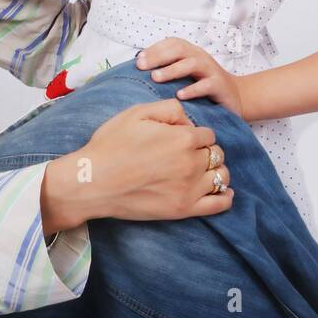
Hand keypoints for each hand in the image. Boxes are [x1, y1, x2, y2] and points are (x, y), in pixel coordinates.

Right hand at [45, 99, 232, 227]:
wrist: (92, 182)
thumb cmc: (111, 145)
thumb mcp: (137, 113)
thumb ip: (169, 109)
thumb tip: (188, 120)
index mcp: (183, 138)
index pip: (208, 134)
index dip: (196, 134)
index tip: (182, 138)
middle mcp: (191, 163)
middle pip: (216, 154)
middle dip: (206, 151)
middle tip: (188, 155)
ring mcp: (189, 188)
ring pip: (221, 176)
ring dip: (216, 170)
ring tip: (202, 171)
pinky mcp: (183, 209)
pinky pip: (219, 204)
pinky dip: (225, 197)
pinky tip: (220, 191)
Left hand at [137, 37, 243, 116]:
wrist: (236, 96)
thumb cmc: (204, 84)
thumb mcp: (186, 73)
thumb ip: (168, 68)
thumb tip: (141, 67)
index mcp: (191, 52)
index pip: (172, 43)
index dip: (154, 49)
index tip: (138, 60)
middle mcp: (200, 57)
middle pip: (179, 49)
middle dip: (158, 56)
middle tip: (142, 67)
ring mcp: (211, 70)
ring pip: (191, 64)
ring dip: (172, 70)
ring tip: (156, 78)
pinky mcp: (219, 85)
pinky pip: (206, 85)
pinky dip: (192, 89)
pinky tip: (180, 95)